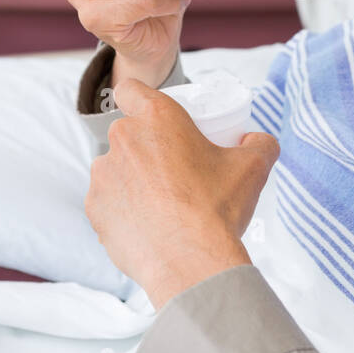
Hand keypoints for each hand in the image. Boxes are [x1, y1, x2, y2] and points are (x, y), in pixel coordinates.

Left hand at [87, 77, 280, 307]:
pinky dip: (124, 211)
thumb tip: (254, 139)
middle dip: (148, 150)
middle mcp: (123, 140)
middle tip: (175, 173)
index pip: (130, 90)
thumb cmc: (217, 209)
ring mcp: (103, 176)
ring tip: (163, 206)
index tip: (155, 121)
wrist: (190, 263)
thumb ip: (258, 142)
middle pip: (130, 135)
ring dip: (134, 181)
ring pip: (117, 170)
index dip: (139, 100)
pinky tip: (148, 226)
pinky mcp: (94, 209)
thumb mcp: (253, 167)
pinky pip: (108, 202)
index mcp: (157, 118)